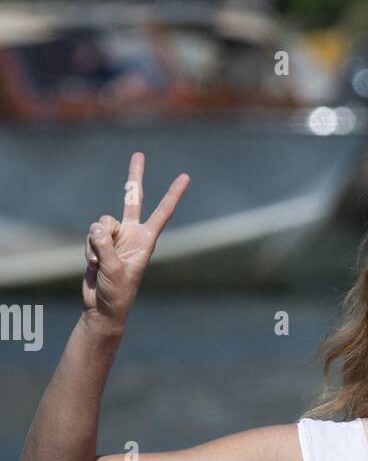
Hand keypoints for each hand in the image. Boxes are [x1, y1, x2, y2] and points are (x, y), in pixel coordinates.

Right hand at [82, 151, 189, 326]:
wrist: (102, 306)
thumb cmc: (117, 292)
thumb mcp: (115, 269)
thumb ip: (105, 245)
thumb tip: (96, 226)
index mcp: (146, 240)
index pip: (162, 213)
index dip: (173, 194)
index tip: (185, 177)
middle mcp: (132, 234)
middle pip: (132, 198)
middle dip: (134, 176)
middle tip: (139, 154)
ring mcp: (115, 236)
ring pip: (101, 222)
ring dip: (97, 242)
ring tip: (101, 263)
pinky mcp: (99, 241)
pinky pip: (91, 235)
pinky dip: (89, 249)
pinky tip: (94, 264)